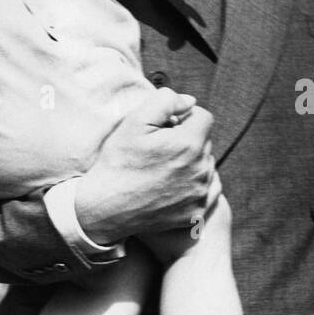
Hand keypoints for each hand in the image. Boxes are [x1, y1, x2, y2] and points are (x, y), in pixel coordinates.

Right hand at [73, 89, 215, 242]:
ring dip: (192, 163)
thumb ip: (166, 101)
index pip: (203, 117)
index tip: (166, 128)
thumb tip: (190, 102)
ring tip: (163, 170)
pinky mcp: (196, 213)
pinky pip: (208, 190)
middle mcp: (201, 170)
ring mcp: (200, 194)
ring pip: (206, 166)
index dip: (184, 118)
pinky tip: (173, 187)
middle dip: (187, 140)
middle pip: (205, 142)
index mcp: (189, 144)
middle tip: (159, 150)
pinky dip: (195, 185)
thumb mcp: (134, 122)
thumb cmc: (118, 162)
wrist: (105, 208)